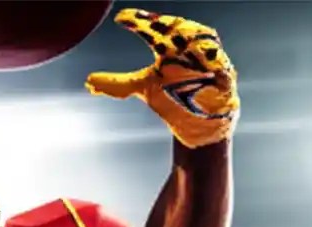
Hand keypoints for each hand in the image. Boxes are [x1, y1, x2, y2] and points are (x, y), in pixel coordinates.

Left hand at [86, 8, 238, 147]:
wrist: (198, 122)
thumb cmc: (172, 98)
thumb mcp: (143, 88)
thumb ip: (116, 84)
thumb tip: (88, 83)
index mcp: (166, 46)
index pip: (150, 28)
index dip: (137, 21)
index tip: (119, 19)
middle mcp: (185, 46)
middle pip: (176, 27)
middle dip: (163, 23)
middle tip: (149, 23)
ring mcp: (205, 58)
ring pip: (200, 37)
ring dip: (190, 35)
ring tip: (177, 34)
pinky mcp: (223, 72)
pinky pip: (219, 60)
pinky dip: (212, 57)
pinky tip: (204, 56)